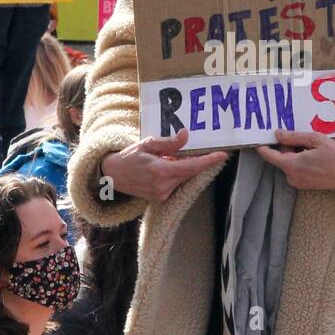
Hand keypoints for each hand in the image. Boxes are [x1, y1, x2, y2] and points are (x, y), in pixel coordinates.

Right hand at [99, 128, 227, 202]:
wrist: (112, 175)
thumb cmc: (129, 157)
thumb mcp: (148, 144)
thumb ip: (169, 142)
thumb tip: (186, 135)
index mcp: (160, 171)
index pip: (191, 167)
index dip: (208, 161)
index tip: (222, 155)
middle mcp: (163, 186)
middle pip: (188, 172)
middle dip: (193, 161)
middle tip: (189, 150)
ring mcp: (161, 195)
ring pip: (182, 178)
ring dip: (182, 167)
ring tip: (166, 158)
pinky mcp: (160, 199)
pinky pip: (175, 184)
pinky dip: (175, 174)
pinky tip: (164, 167)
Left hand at [256, 130, 334, 189]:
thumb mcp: (315, 139)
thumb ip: (294, 137)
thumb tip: (277, 134)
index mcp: (292, 165)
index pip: (269, 156)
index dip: (263, 146)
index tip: (258, 138)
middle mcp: (291, 177)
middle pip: (281, 157)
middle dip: (289, 146)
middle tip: (305, 139)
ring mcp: (298, 183)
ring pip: (289, 163)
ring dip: (296, 154)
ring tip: (314, 149)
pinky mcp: (304, 185)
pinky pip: (296, 169)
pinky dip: (301, 161)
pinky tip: (316, 157)